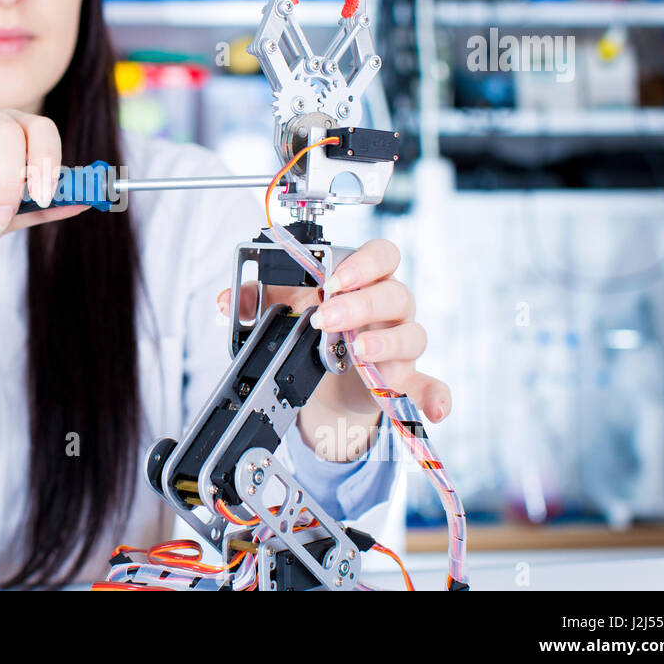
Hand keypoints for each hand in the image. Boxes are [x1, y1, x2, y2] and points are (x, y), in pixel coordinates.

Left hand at [217, 238, 450, 423]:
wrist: (323, 371)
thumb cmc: (313, 326)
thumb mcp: (283, 307)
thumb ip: (255, 297)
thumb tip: (228, 301)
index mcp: (364, 280)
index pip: (382, 256)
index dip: (363, 264)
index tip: (333, 278)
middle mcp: (389, 308)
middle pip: (396, 295)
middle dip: (360, 305)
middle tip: (326, 318)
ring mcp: (399, 343)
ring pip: (412, 336)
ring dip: (387, 344)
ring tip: (358, 351)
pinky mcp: (403, 378)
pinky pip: (430, 384)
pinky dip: (435, 395)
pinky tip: (434, 407)